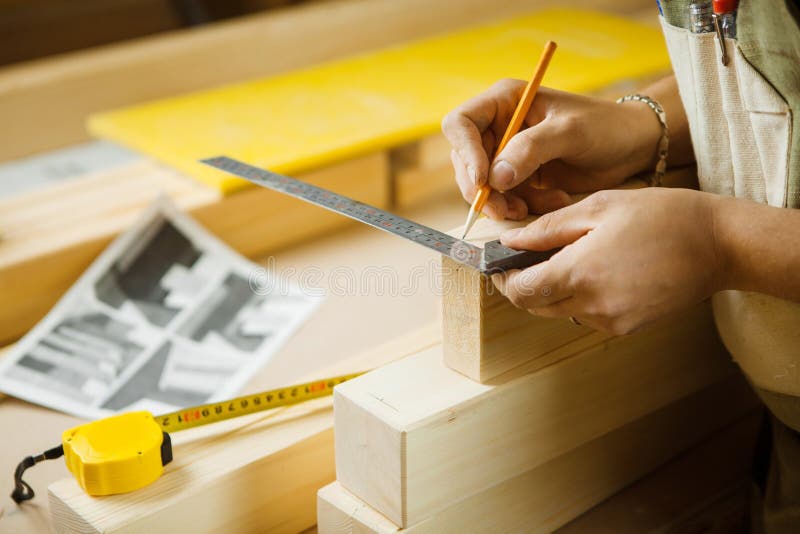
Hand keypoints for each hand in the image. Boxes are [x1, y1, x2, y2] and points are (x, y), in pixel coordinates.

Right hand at [442, 79, 662, 219]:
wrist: (631, 147)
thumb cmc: (604, 126)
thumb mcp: (569, 132)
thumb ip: (530, 149)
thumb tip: (494, 178)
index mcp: (504, 102)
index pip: (460, 124)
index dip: (465, 153)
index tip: (482, 181)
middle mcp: (499, 127)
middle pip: (466, 163)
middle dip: (482, 190)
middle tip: (505, 210)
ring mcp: (507, 155)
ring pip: (483, 188)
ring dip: (505, 203)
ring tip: (533, 208)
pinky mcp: (520, 178)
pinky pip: (506, 199)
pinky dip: (524, 207)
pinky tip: (553, 201)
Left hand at [491, 188, 722, 334]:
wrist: (719, 244)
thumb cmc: (662, 216)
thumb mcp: (598, 207)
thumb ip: (548, 229)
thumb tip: (510, 241)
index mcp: (580, 273)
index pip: (521, 291)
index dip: (503, 279)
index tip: (499, 263)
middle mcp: (592, 305)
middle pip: (537, 306)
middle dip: (525, 284)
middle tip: (528, 257)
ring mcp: (611, 321)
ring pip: (561, 311)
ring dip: (554, 289)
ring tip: (571, 256)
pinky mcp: (627, 327)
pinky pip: (587, 314)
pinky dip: (581, 296)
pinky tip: (599, 269)